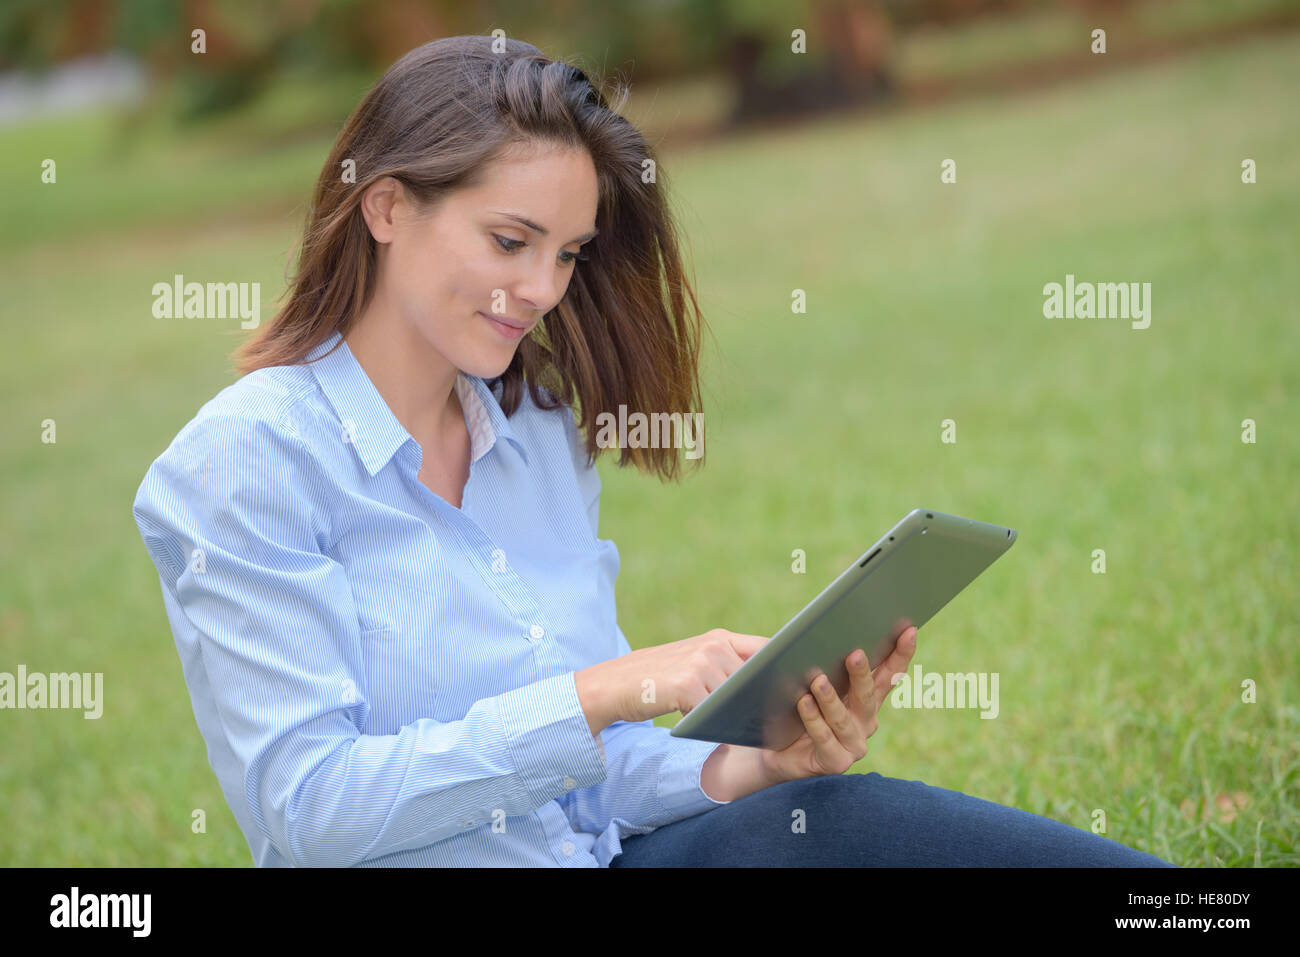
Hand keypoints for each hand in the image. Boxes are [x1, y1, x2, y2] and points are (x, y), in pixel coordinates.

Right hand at [575, 628, 769, 731]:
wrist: (614, 685)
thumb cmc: (658, 680)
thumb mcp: (693, 662)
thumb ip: (724, 667)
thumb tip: (766, 687)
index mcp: (718, 638)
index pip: (765, 650)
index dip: (782, 667)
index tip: (796, 683)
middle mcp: (713, 646)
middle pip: (755, 679)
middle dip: (761, 699)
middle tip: (774, 716)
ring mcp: (700, 664)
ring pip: (736, 698)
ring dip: (739, 715)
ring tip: (741, 726)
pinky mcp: (687, 685)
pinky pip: (714, 712)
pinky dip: (714, 723)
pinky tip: (709, 728)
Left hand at [758, 625, 917, 784]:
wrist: (777, 749)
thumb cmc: (794, 706)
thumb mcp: (809, 680)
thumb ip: (818, 659)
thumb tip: (812, 630)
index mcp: (866, 697)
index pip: (889, 673)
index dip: (901, 653)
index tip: (909, 630)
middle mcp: (865, 721)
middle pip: (868, 695)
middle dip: (861, 674)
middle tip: (854, 654)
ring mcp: (853, 744)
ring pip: (843, 719)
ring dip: (830, 699)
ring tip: (818, 681)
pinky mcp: (835, 762)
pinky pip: (824, 739)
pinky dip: (813, 720)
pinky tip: (803, 703)